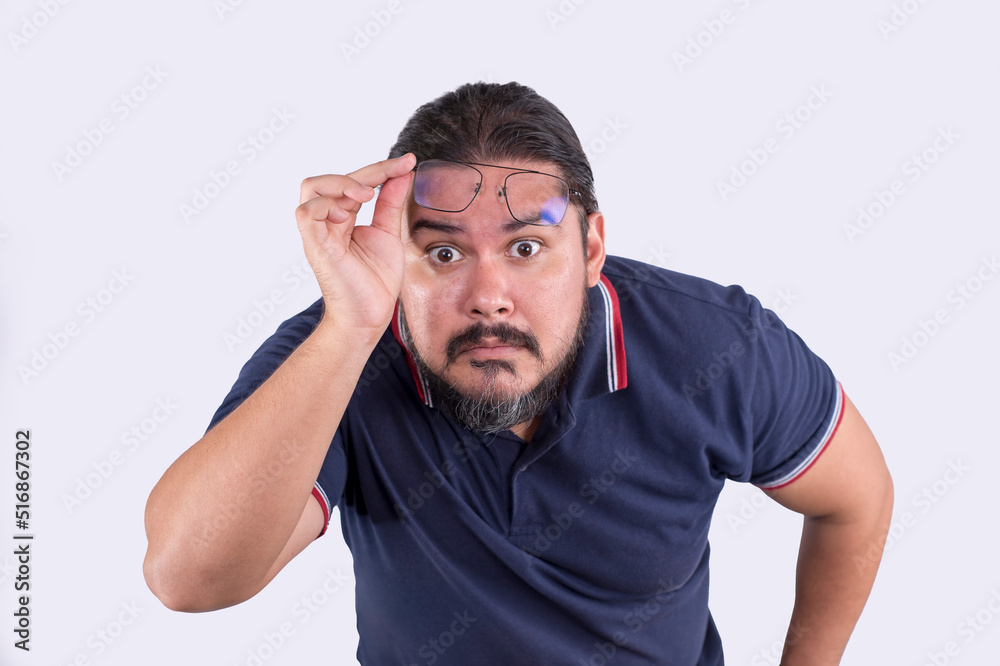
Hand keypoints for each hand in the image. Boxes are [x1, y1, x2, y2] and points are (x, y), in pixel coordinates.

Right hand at [296, 154, 415, 335]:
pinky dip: (326, 205)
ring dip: (341, 184)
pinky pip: (306, 213)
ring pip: (312, 188)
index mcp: (342, 218)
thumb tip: (402, 173)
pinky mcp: (315, 246)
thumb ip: (391, 202)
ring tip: (366, 195)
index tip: (408, 161)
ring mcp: (318, 233)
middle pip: (331, 179)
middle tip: (391, 172)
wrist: (370, 316)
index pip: (355, 183)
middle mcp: (326, 223)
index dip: (381, 169)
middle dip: (365, 171)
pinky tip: (347, 214)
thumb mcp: (389, 233)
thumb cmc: (375, 282)